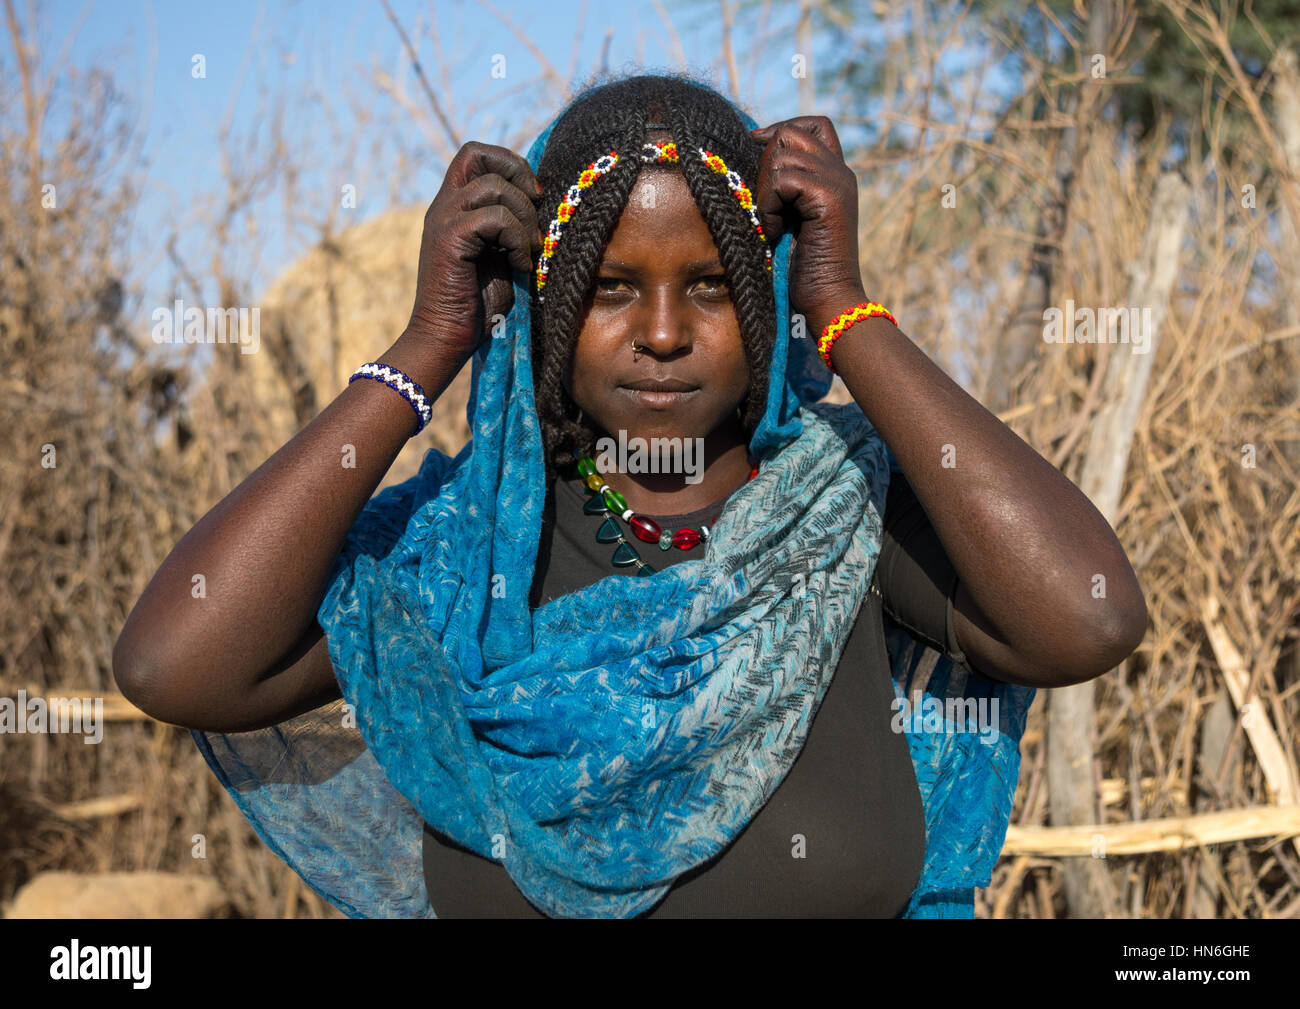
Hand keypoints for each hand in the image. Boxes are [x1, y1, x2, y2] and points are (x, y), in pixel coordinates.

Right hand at [403, 141, 542, 357]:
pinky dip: (517, 241)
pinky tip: (519, 266)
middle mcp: (444, 206)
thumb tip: (543, 204)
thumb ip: (510, 226)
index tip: (534, 198)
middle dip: (516, 173)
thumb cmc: (477, 303)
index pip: (475, 155)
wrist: (448, 337)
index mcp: (454, 207)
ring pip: (494, 187)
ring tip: (529, 250)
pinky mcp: (449, 240)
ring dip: (524, 217)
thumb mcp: (499, 254)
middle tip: (535, 210)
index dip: (510, 164)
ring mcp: (444, 220)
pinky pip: (495, 219)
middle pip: (476, 153)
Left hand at [749, 116, 867, 331]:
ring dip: (766, 191)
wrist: (827, 300)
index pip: (814, 124)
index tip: (756, 146)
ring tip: (773, 223)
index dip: (783, 128)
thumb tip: (753, 150)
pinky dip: (770, 207)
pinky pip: (783, 180)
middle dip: (766, 163)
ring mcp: (838, 182)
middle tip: (767, 204)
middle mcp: (841, 173)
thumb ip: (784, 185)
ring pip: (782, 155)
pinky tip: (776, 232)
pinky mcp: (829, 197)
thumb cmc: (802, 267)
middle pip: (791, 132)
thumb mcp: (791, 216)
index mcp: (835, 175)